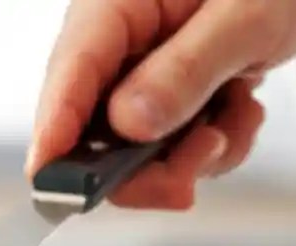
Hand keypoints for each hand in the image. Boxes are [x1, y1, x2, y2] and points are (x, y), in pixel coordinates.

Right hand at [25, 0, 295, 209]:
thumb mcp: (245, 17)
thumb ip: (187, 68)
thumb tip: (129, 124)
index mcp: (115, 2)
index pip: (72, 68)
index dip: (55, 127)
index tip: (50, 178)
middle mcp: (114, 45)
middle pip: (91, 130)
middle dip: (148, 165)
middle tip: (203, 161)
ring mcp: (133, 79)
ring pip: (132, 156)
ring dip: (193, 155)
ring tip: (242, 113)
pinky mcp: (158, 105)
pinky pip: (169, 156)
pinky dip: (212, 148)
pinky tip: (240, 110)